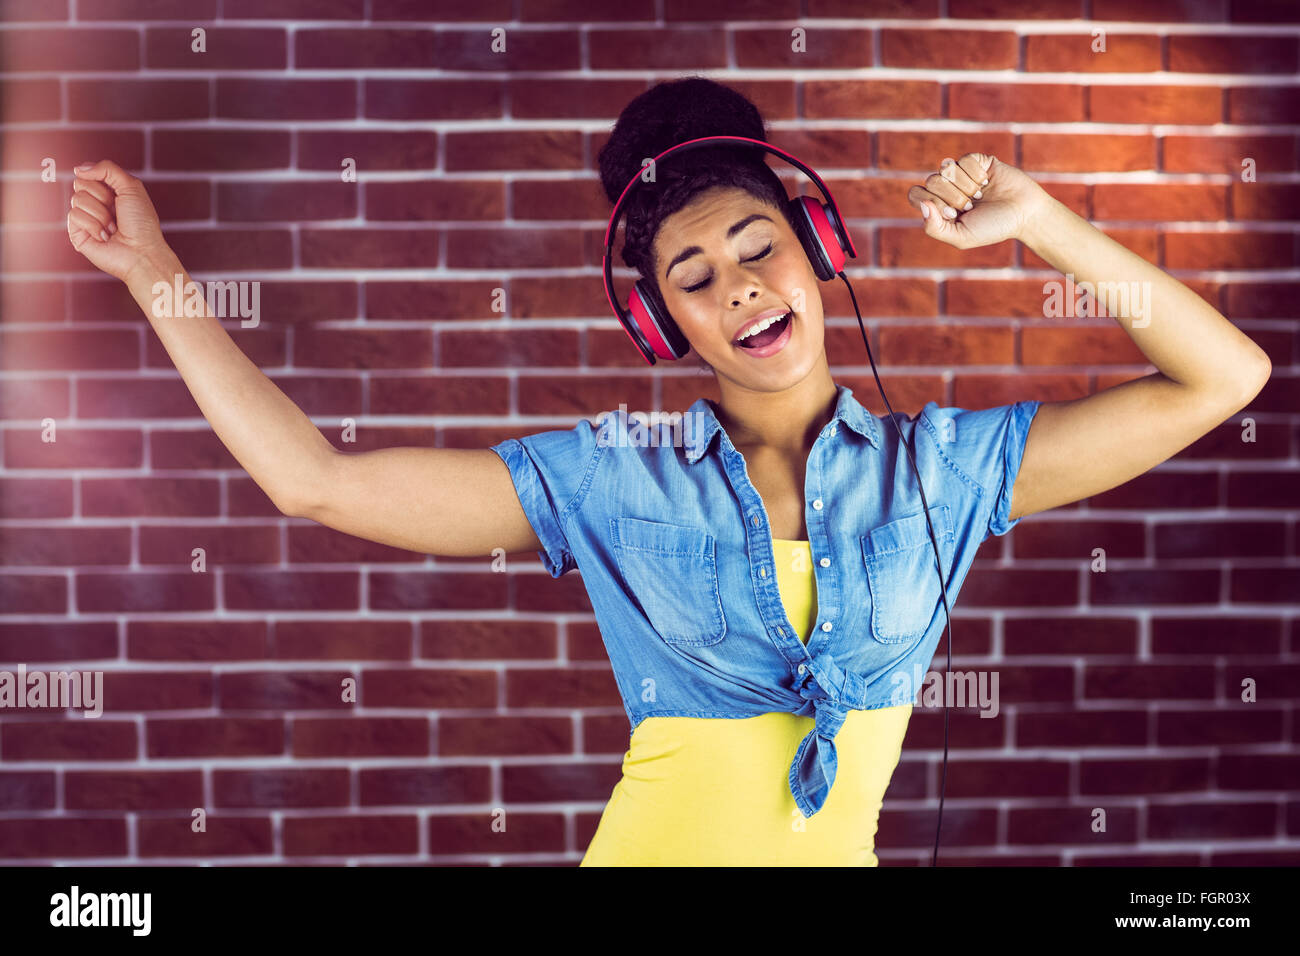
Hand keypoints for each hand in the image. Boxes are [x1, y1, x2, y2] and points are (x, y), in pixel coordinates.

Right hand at [66, 159, 171, 283]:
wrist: (142, 252)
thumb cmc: (141, 223)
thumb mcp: (132, 187)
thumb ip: (107, 169)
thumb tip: (79, 169)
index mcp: (107, 192)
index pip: (88, 173)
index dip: (102, 180)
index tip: (117, 194)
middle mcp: (95, 204)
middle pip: (80, 183)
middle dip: (102, 197)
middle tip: (117, 212)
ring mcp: (85, 218)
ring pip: (77, 199)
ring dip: (101, 214)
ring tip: (113, 228)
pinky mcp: (77, 233)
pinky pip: (74, 215)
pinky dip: (94, 225)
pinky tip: (105, 237)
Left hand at [907, 153, 1049, 249]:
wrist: (1024, 214)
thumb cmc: (992, 228)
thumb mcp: (961, 237)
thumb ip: (934, 227)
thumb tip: (923, 204)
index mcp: (938, 205)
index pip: (915, 194)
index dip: (932, 202)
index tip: (952, 214)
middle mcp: (947, 188)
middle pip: (931, 181)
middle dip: (953, 197)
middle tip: (970, 206)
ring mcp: (961, 173)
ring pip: (946, 169)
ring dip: (966, 186)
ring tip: (980, 196)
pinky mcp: (977, 160)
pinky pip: (965, 160)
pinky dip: (977, 175)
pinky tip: (988, 183)